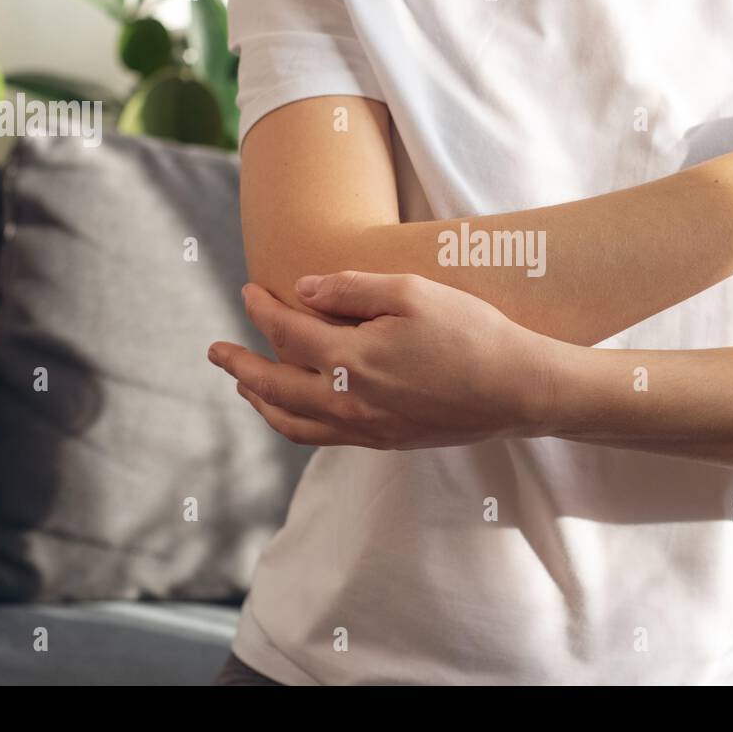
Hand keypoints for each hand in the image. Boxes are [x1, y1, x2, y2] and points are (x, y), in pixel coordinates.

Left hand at [207, 272, 557, 448]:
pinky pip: (321, 437)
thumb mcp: (412, 292)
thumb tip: (302, 290)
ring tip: (244, 386)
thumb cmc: (470, 333)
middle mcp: (349, 402)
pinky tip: (297, 407)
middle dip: (238, 367)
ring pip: (292, 423)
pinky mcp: (385, 441)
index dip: (261, 310)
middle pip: (273, 387)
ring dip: (261, 402)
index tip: (248, 291)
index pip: (287, 333)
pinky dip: (294, 421)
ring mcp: (366, 428)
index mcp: (351, 361)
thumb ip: (352, 289)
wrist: (517, 389)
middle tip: (215, 352)